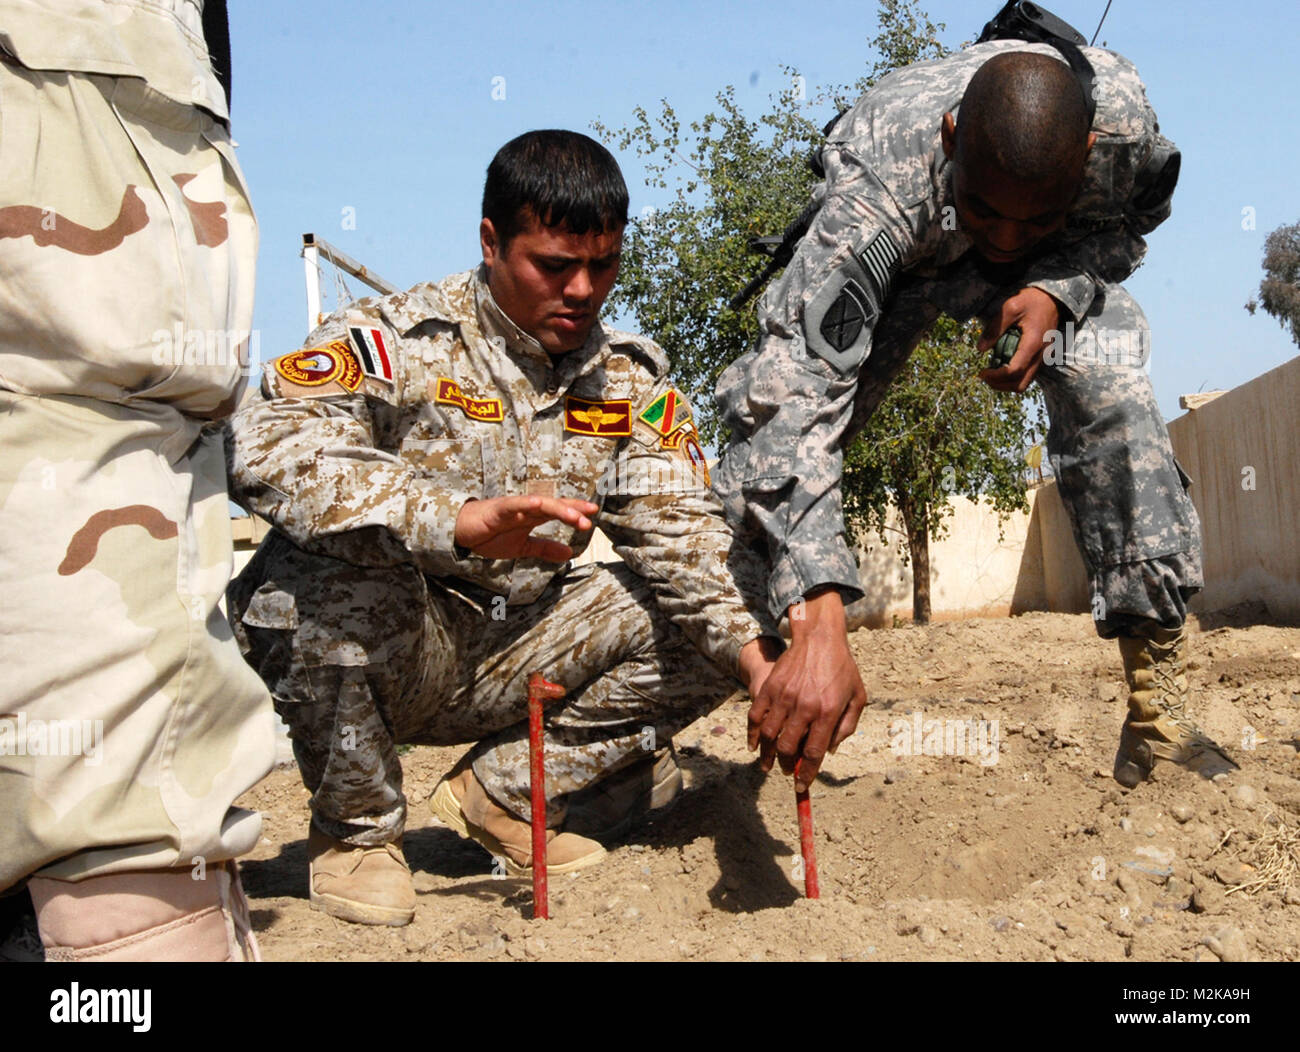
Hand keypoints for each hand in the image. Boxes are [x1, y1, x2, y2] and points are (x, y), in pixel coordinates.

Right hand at [453, 495, 596, 561]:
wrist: (462, 532)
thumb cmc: (491, 535)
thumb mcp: (522, 547)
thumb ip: (545, 548)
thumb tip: (569, 554)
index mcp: (533, 516)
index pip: (559, 511)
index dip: (576, 511)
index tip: (595, 514)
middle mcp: (527, 508)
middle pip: (554, 506)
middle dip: (572, 511)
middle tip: (590, 518)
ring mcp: (514, 507)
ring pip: (539, 504)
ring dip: (557, 508)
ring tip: (573, 514)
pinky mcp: (498, 510)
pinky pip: (514, 505)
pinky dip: (526, 503)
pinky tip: (538, 503)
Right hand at [747, 589, 867, 791]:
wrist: (820, 638)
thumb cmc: (842, 668)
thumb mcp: (857, 697)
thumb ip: (847, 727)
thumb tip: (829, 750)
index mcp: (827, 713)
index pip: (813, 753)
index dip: (806, 774)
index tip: (801, 786)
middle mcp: (804, 707)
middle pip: (787, 748)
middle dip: (786, 766)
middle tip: (787, 771)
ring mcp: (784, 697)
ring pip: (768, 736)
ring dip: (766, 755)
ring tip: (768, 764)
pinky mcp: (770, 688)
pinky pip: (755, 717)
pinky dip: (752, 735)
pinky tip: (754, 746)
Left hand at [976, 287, 1062, 393]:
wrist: (1054, 298)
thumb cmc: (1032, 300)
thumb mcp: (1011, 307)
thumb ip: (995, 327)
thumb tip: (980, 348)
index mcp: (1033, 343)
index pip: (1014, 371)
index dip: (996, 376)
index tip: (982, 373)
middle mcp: (1041, 355)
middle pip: (1020, 384)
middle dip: (999, 385)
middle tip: (984, 376)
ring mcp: (1042, 358)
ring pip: (1024, 383)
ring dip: (1006, 383)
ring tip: (991, 374)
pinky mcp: (1041, 357)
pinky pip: (1027, 375)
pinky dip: (1013, 376)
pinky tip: (1001, 366)